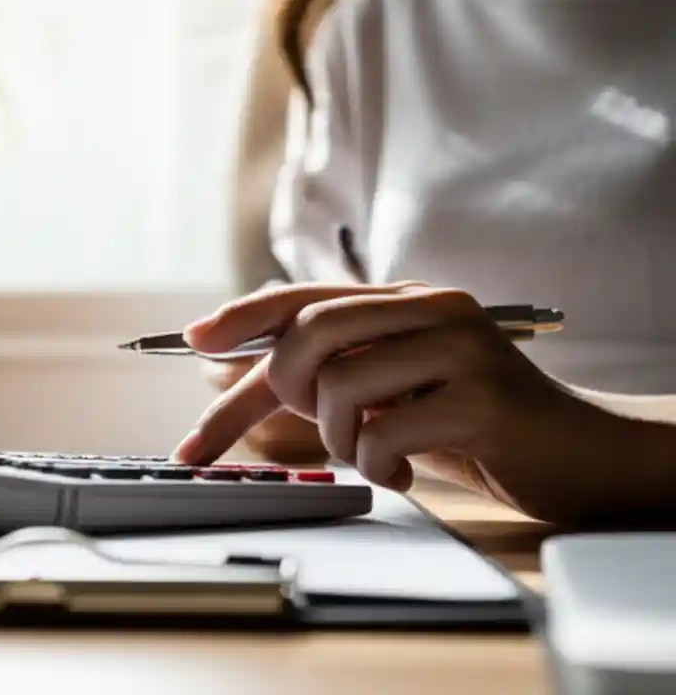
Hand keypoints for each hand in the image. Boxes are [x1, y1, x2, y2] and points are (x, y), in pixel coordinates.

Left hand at [172, 282, 638, 522]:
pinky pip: (383, 435)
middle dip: (278, 386)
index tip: (191, 343)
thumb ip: (329, 375)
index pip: (305, 297)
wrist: (580, 454)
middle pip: (310, 331)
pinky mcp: (480, 398)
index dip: (240, 318)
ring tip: (369, 454)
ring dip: (337, 437)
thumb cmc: (473, 426)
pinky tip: (405, 473)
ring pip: (340, 384)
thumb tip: (230, 375)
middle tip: (300, 420)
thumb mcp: (393, 394)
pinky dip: (377, 467)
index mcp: (406, 300)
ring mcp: (460, 348)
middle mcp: (431, 309)